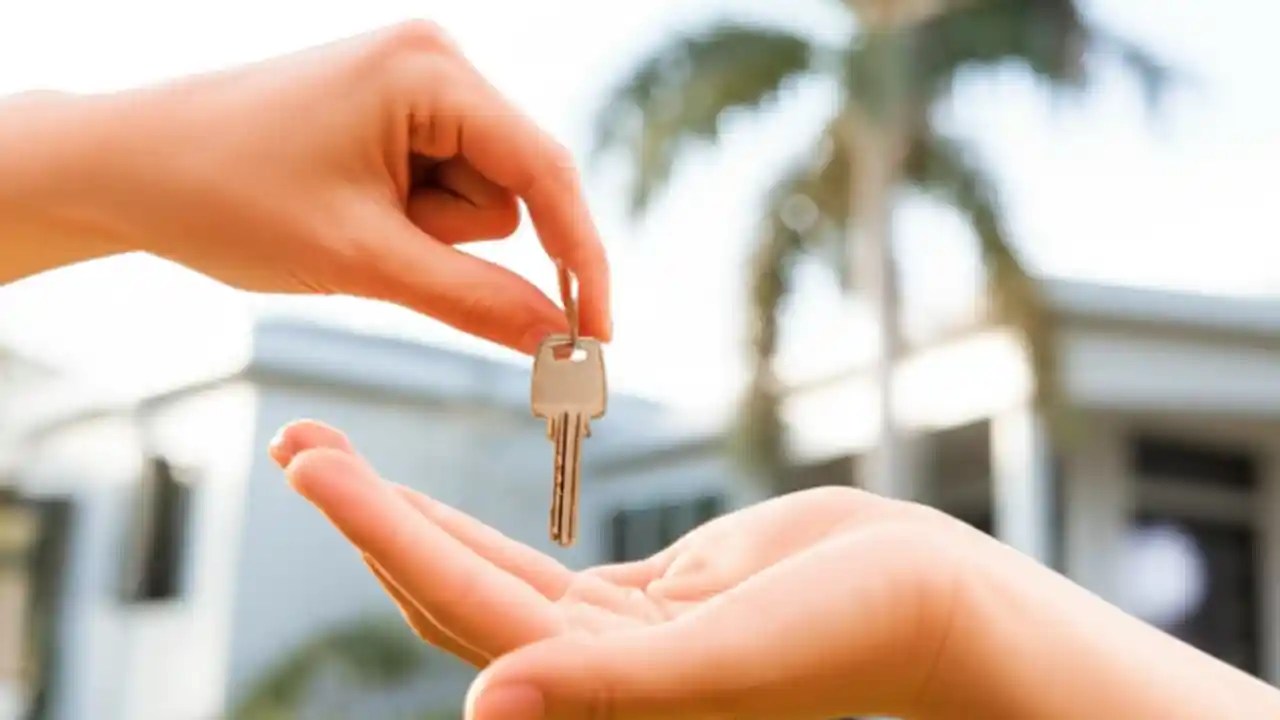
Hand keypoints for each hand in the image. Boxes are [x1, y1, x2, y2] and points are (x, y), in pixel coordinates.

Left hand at [0, 21, 607, 353]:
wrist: (126, 166)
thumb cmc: (226, 198)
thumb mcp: (362, 260)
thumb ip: (474, 301)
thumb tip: (559, 343)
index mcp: (431, 72)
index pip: (546, 174)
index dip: (581, 261)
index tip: (600, 337)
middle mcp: (435, 61)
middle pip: (513, 187)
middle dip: (456, 240)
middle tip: (380, 255)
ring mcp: (414, 82)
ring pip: (479, 195)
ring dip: (426, 234)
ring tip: (346, 224)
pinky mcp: (395, 110)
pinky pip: (444, 186)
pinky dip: (409, 220)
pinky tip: (347, 211)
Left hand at [270, 419, 1279, 719]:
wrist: (931, 604)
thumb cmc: (852, 634)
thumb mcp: (726, 658)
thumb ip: (603, 688)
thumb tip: (481, 708)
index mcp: (596, 693)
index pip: (461, 602)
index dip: (382, 531)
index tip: (313, 464)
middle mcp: (588, 675)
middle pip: (447, 585)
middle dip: (369, 516)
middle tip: (297, 441)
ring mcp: (615, 637)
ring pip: (482, 569)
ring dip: (407, 515)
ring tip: (336, 456)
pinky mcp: (647, 600)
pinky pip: (538, 563)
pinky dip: (477, 526)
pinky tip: (428, 501)